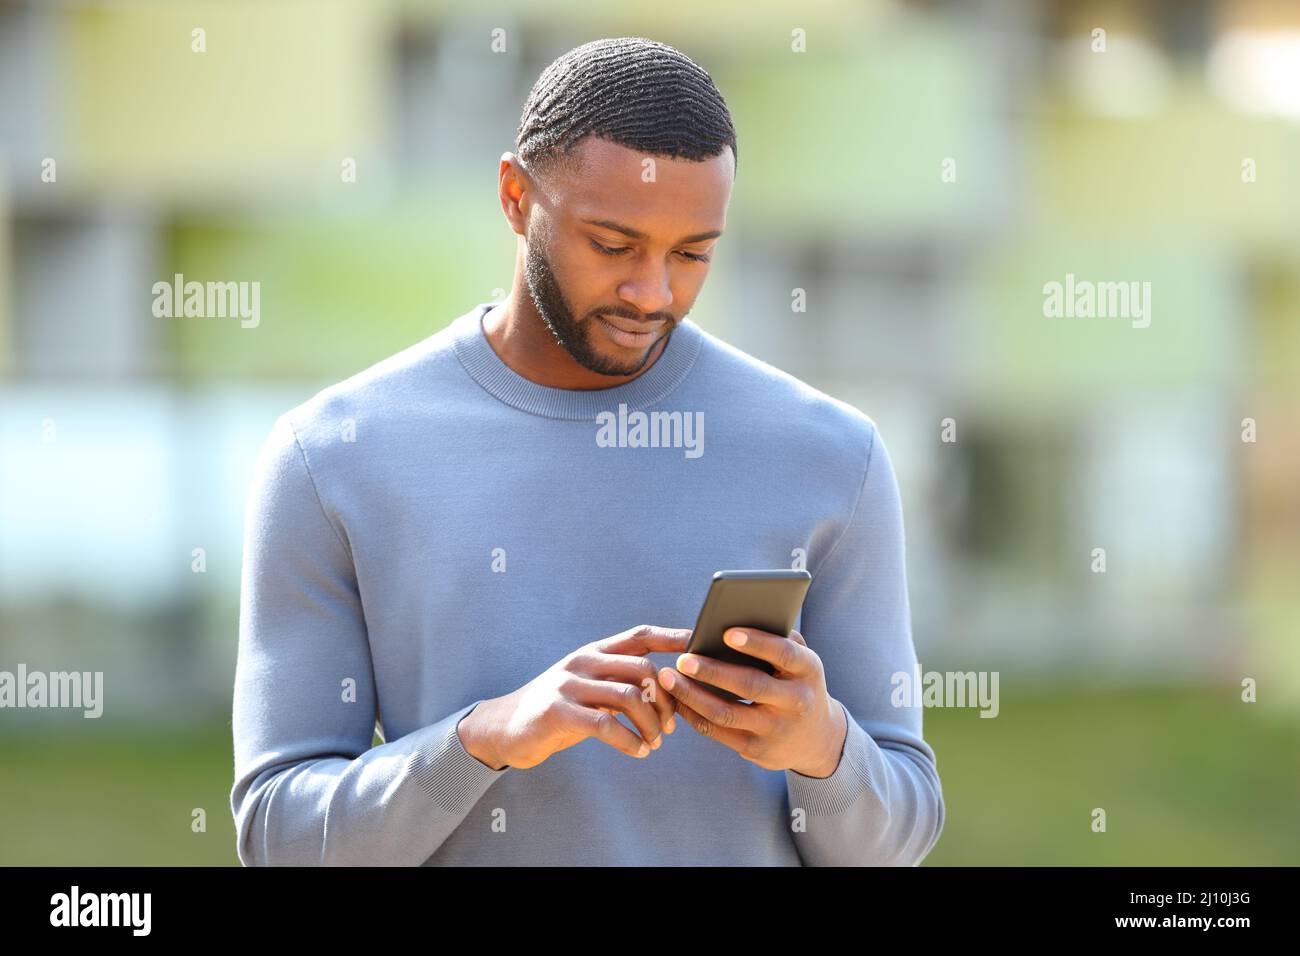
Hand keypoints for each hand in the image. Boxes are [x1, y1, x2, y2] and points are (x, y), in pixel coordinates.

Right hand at [458, 625, 689, 769]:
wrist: (506, 727)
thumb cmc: (560, 710)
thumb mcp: (589, 688)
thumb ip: (620, 682)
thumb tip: (670, 689)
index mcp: (594, 652)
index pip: (640, 636)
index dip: (672, 637)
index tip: (700, 642)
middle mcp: (583, 662)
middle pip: (642, 668)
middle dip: (666, 699)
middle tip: (672, 725)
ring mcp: (569, 685)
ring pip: (629, 696)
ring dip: (651, 724)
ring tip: (655, 742)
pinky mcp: (558, 712)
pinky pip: (605, 724)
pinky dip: (629, 741)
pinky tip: (638, 752)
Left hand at [656, 628, 847, 776]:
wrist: (817, 738)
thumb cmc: (796, 682)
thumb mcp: (799, 661)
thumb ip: (777, 638)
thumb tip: (736, 616)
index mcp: (809, 671)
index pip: (784, 654)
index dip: (757, 643)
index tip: (726, 632)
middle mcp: (797, 702)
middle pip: (751, 685)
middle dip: (713, 672)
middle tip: (683, 659)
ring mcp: (777, 729)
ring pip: (727, 713)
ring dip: (693, 696)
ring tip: (669, 678)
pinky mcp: (757, 750)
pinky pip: (718, 732)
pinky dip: (694, 715)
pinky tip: (677, 700)